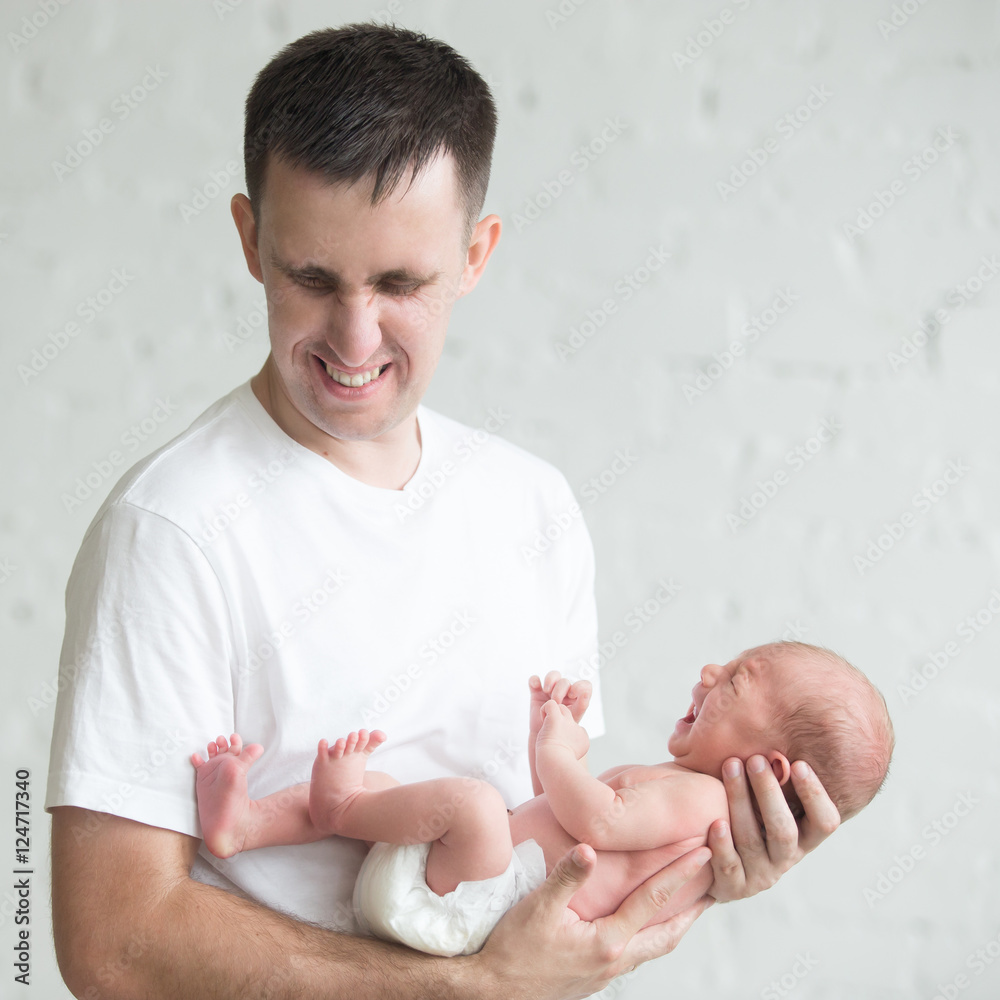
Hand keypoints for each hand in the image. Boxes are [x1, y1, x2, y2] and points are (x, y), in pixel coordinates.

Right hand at [474, 843, 713, 999]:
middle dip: (692, 909)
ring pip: (652, 948)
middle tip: (715, 888)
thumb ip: (567, 877)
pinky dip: (648, 936)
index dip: (680, 875)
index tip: (702, 853)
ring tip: (687, 907)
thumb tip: (590, 848)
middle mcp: (613, 962)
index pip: (653, 901)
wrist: (491, 993)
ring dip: (672, 925)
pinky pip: (633, 954)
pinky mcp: (592, 978)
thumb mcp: (537, 908)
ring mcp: (604, 974)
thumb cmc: (512, 952)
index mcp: (607, 942)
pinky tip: (639, 927)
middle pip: (667, 935)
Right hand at [529, 671, 591, 734]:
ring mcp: (551, 692)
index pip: (583, 685)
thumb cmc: (561, 733)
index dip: (579, 686)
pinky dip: (534, 680)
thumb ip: (581, 705)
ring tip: (547, 691)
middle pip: (565, 681)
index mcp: (576, 700)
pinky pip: (535, 681)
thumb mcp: (574, 719)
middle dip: (560, 689)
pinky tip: (536, 685)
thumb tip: (585, 692)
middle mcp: (565, 693)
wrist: (544, 741)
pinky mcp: (537, 694)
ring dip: (550, 680)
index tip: (573, 694)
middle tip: (556, 701)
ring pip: (553, 676)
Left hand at [536, 700, 589, 759]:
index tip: (558, 749)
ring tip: (547, 729)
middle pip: (570, 717)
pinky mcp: (556, 718)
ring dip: (553, 715)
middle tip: (551, 734)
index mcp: (582, 740)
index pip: (574, 731)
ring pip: (562, 708)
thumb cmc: (559, 767)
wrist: (556, 764)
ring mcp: (568, 722)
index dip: (564, 737)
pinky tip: (543, 721)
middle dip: (560, 722)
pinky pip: (551, 704)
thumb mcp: (571, 761)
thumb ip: (569, 752)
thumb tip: (564, 749)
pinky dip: (544, 710)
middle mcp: (577, 729)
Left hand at [707, 755, 840, 900]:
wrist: (710, 858)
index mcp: (804, 837)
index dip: (815, 795)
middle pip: (784, 829)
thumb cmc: (742, 811)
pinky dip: (723, 844)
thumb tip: (780, 722)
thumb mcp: (763, 797)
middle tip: (756, 759)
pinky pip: (728, 866)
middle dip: (769, 792)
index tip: (799, 764)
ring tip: (730, 767)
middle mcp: (786, 858)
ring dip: (741, 801)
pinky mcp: (732, 887)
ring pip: (752, 840)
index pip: (825, 822)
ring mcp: (759, 875)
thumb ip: (774, 774)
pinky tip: (715, 822)